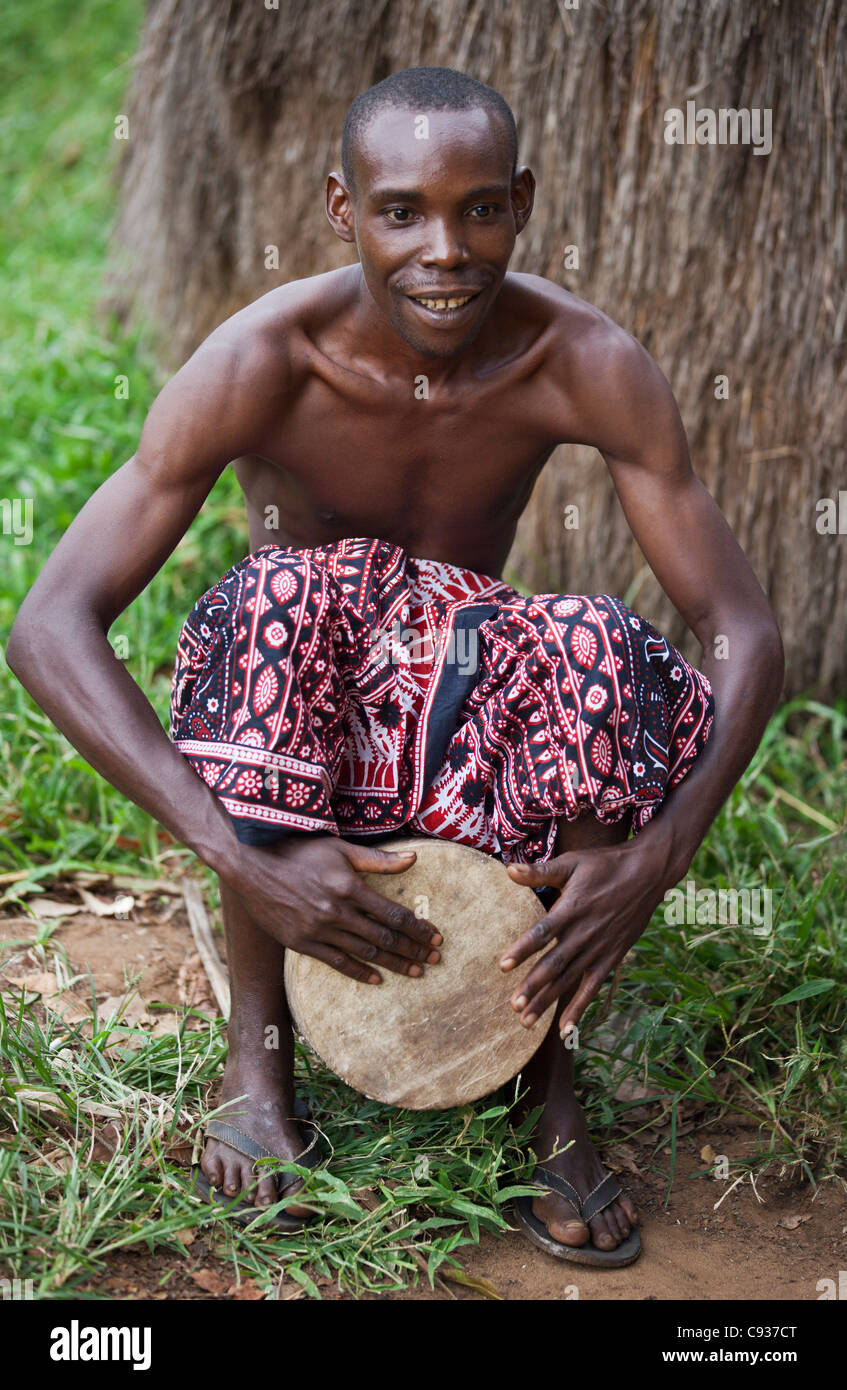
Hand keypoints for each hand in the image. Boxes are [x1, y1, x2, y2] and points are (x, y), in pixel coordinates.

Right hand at [230, 835, 441, 982]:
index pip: (394, 914)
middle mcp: (336, 912)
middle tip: (435, 960)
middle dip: (413, 950)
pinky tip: (377, 979)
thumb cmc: (297, 850)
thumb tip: (414, 857)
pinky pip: (336, 962)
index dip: (419, 929)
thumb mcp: (339, 848)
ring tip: (416, 972)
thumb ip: (377, 859)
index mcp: (349, 887)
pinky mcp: (300, 942)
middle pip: (384, 937)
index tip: (437, 938)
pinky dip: (359, 972)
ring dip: (393, 964)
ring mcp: (317, 930)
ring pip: (364, 952)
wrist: (250, 864)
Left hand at [501, 837, 671, 1035]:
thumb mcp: (573, 863)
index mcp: (573, 908)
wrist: (648, 874)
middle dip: (533, 986)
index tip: (503, 966)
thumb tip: (508, 870)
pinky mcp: (611, 958)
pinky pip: (593, 987)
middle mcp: (585, 933)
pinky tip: (564, 1028)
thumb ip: (540, 871)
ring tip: (525, 1021)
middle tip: (513, 1005)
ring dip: (547, 1001)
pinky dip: (579, 1008)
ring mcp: (599, 949)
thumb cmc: (606, 865)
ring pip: (569, 980)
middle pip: (555, 964)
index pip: (543, 932)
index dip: (524, 949)